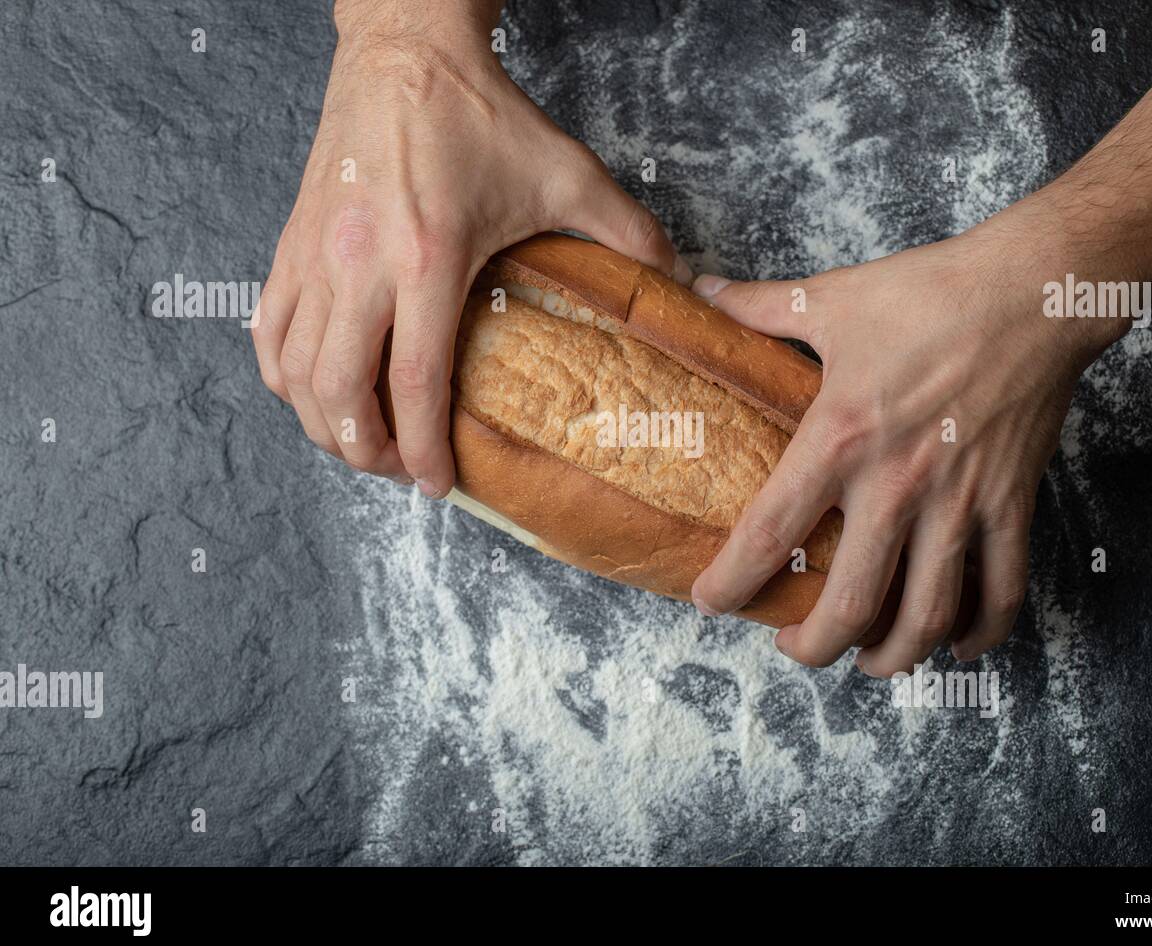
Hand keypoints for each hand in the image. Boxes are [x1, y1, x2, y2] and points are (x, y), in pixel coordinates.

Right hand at [251, 5, 686, 492]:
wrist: (404, 51)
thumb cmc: (479, 114)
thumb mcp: (566, 171)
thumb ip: (626, 231)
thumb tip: (678, 279)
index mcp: (428, 258)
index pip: (412, 381)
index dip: (421, 447)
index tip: (437, 484)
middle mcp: (360, 265)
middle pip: (339, 392)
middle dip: (366, 450)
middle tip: (399, 470)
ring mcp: (317, 255)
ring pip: (293, 371)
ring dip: (322, 424)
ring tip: (360, 443)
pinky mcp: (293, 242)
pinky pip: (269, 329)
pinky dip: (284, 375)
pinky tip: (312, 391)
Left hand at [689, 210, 1127, 674]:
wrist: (1036, 289)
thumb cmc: (931, 292)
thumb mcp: (831, 298)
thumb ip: (759, 307)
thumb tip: (700, 291)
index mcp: (840, 438)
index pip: (771, 532)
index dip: (732, 581)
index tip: (711, 601)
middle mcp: (896, 485)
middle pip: (849, 604)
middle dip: (812, 646)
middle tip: (793, 646)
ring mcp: (959, 502)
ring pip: (925, 615)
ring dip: (892, 656)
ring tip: (867, 662)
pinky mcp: (1012, 503)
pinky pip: (1002, 589)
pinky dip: (981, 631)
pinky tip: (957, 646)